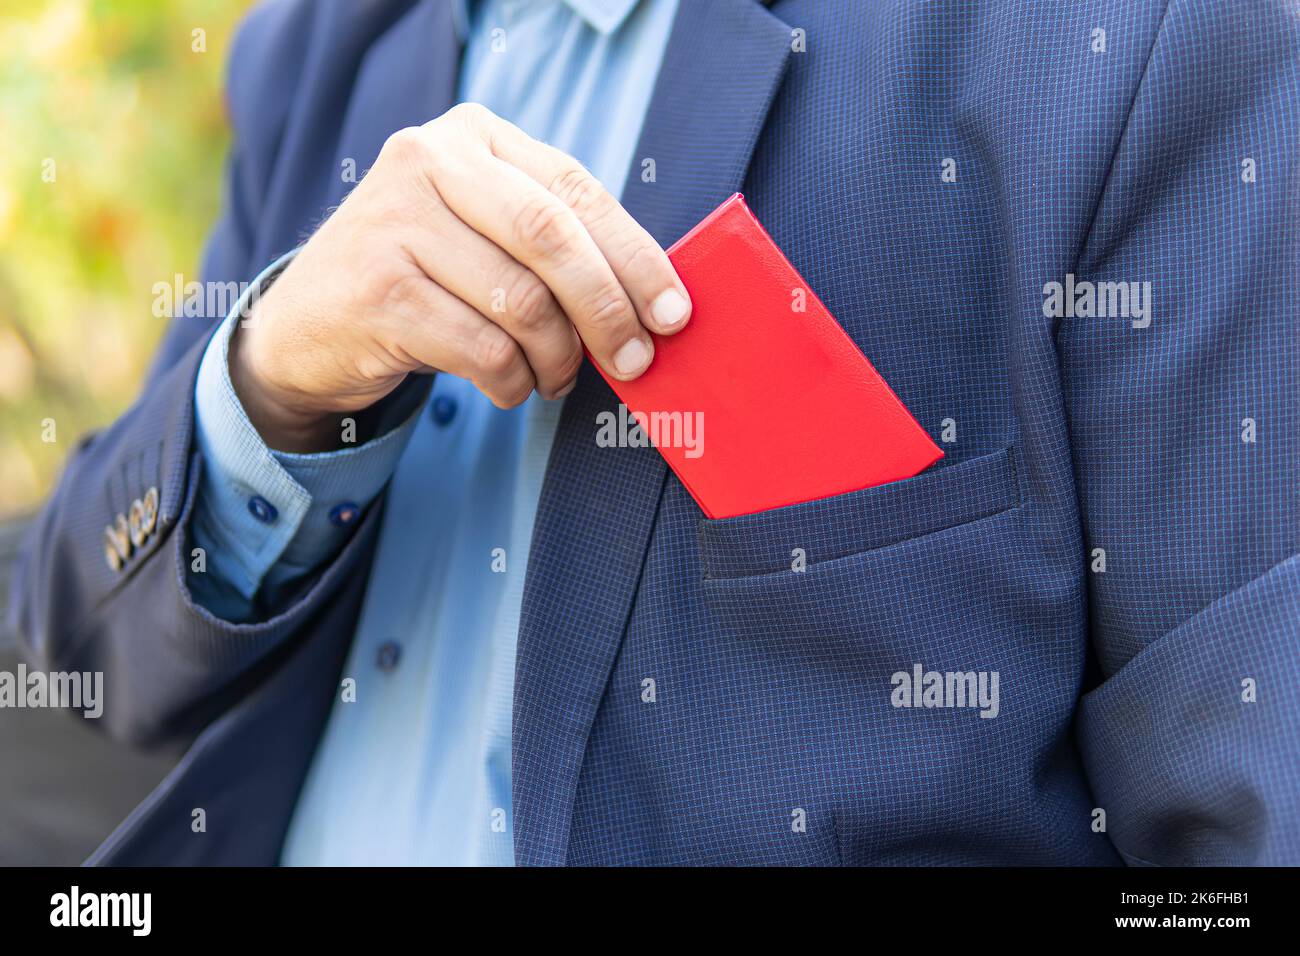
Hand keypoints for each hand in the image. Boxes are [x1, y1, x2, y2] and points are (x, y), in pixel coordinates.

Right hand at [229, 102, 690, 452]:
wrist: (309, 322)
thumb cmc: (424, 277)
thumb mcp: (482, 233)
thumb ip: (554, 243)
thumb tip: (653, 301)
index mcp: (472, 136)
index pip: (576, 190)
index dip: (636, 256)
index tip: (674, 312)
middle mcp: (428, 162)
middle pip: (553, 239)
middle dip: (609, 311)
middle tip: (636, 361)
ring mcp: (394, 224)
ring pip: (522, 303)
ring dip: (558, 359)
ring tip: (556, 378)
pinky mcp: (377, 292)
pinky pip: (483, 350)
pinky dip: (514, 383)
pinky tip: (512, 387)